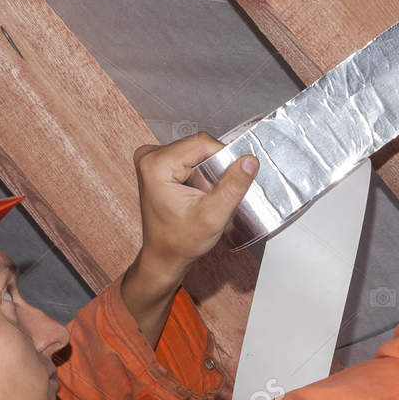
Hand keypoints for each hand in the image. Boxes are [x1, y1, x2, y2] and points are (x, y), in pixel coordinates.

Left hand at [122, 133, 257, 344]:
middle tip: (213, 193)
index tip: (227, 183)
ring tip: (205, 194)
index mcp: (156, 164)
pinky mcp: (156, 164)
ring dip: (207, 169)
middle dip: (214, 166)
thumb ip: (233, 186)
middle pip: (198, 145)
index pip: (203, 143)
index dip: (223, 159)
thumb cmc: (180, 241)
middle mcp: (148, 157)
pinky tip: (197, 191)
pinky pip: (188, 156)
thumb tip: (249, 160)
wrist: (164, 256)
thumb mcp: (213, 216)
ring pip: (195, 150)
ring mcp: (150, 159)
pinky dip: (199, 171)